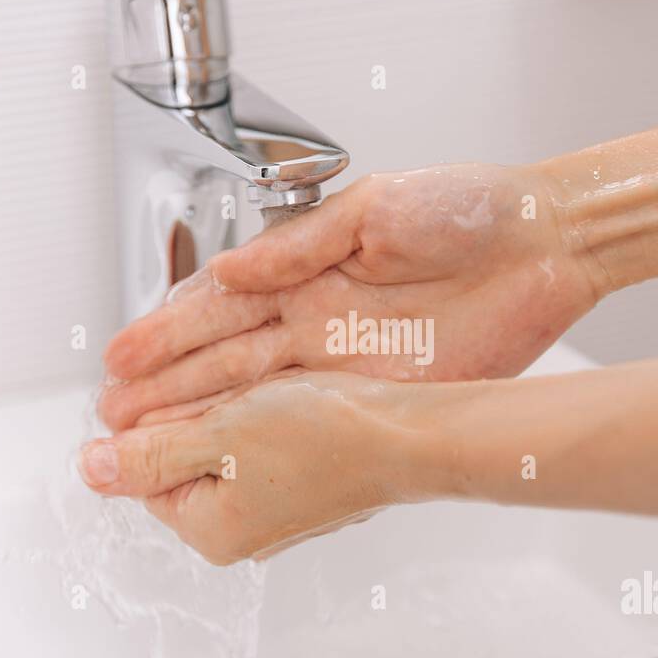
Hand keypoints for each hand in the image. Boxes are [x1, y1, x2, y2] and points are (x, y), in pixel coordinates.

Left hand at [79, 372, 434, 563]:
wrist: (410, 436)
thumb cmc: (328, 435)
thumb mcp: (219, 432)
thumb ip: (150, 452)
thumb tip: (92, 468)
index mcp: (211, 529)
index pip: (144, 472)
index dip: (149, 419)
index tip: (166, 383)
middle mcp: (244, 532)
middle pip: (185, 461)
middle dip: (193, 413)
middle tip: (220, 380)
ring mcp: (281, 513)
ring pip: (229, 449)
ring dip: (232, 410)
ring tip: (258, 384)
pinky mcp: (310, 490)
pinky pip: (267, 449)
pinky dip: (267, 419)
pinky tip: (287, 395)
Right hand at [97, 163, 598, 430]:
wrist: (545, 244)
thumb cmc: (467, 208)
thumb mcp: (374, 208)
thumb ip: (298, 245)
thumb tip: (230, 268)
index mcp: (309, 268)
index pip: (221, 305)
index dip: (168, 330)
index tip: (120, 354)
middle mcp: (319, 319)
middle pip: (226, 358)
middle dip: (167, 385)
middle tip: (113, 413)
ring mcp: (349, 362)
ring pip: (259, 395)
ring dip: (202, 416)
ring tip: (146, 439)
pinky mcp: (387, 394)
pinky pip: (314, 418)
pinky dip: (268, 434)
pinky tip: (228, 448)